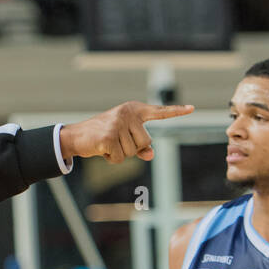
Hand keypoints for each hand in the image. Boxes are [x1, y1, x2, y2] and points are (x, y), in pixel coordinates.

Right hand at [60, 101, 194, 163]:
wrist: (76, 136)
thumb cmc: (102, 136)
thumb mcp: (124, 139)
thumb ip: (140, 146)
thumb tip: (151, 154)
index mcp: (134, 110)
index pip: (159, 112)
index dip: (176, 112)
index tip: (192, 109)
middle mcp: (128, 113)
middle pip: (146, 142)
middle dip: (132, 149)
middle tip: (115, 141)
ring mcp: (118, 123)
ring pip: (133, 152)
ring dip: (120, 154)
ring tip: (107, 144)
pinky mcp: (109, 136)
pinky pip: (120, 158)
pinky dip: (111, 159)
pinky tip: (101, 149)